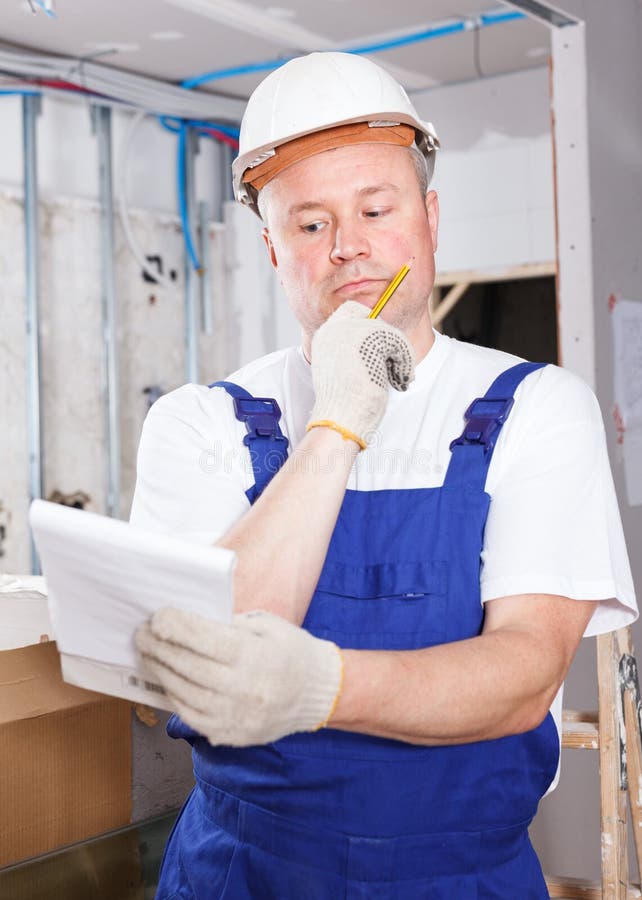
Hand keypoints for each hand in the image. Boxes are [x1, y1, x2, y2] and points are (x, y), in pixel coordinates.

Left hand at [135, 608, 342, 746]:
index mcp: (254, 656)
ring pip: (183, 692)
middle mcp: (242, 689)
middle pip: (187, 665)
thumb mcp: (266, 625)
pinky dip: (174, 695)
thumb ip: (228, 624)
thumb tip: (187, 621)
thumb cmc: (291, 652)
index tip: (158, 616)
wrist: (317, 694)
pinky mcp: (228, 735)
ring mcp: (234, 716)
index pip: (204, 639)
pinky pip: (190, 714)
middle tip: (142, 633)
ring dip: (161, 670)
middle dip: (160, 646)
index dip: (176, 626)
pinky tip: (168, 679)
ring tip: (149, 654)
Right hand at [308, 300, 414, 446]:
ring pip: (389, 332)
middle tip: (394, 363)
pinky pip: (398, 342)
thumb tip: (382, 340)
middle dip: (389, 341)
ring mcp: (352, 332)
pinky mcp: (370, 339)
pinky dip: (405, 362)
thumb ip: (353, 350)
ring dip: (400, 354)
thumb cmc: (344, 402)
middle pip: (375, 319)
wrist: (341, 416)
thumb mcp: (342, 369)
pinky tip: (399, 379)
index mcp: (326, 336)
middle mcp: (336, 329)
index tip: (380, 347)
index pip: (353, 310)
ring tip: (396, 375)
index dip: (371, 326)